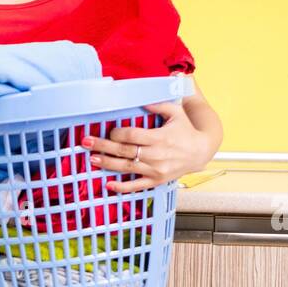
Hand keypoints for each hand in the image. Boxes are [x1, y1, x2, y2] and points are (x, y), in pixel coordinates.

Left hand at [82, 101, 212, 193]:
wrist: (201, 152)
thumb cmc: (186, 130)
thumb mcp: (176, 112)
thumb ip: (158, 105)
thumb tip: (140, 98)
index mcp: (160, 137)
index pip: (132, 136)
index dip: (118, 133)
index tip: (110, 131)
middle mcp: (156, 155)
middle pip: (125, 151)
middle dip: (104, 146)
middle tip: (87, 142)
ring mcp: (155, 170)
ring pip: (126, 168)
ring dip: (107, 164)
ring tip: (92, 159)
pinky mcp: (156, 180)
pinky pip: (136, 186)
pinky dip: (122, 187)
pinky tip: (108, 185)